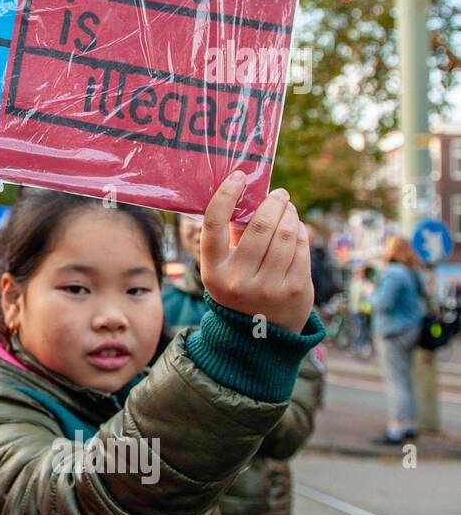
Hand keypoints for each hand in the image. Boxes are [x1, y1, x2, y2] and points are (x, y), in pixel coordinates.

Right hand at [199, 171, 312, 333]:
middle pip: (260, 226)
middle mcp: (238, 281)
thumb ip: (232, 236)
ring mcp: (269, 287)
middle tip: (278, 194)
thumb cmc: (239, 290)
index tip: (239, 177)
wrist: (259, 337)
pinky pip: (301, 248)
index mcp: (213, 272)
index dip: (225, 196)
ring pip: (284, 234)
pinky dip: (300, 231)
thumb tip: (248, 196)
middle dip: (273, 203)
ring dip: (289, 214)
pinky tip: (296, 227)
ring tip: (288, 208)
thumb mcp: (223, 270)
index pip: (213, 225)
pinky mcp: (295, 289)